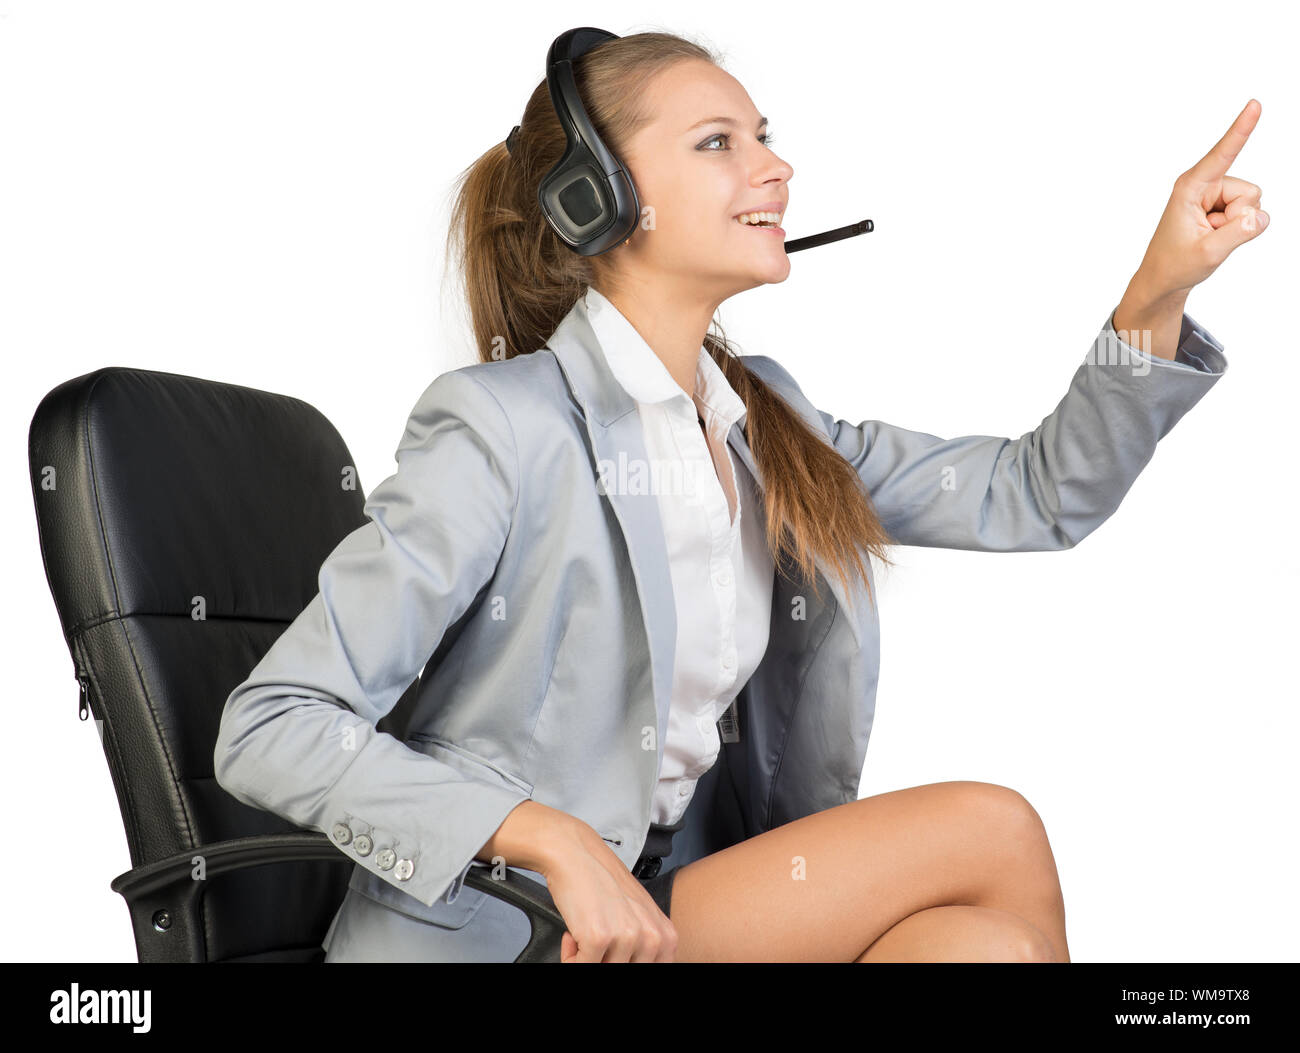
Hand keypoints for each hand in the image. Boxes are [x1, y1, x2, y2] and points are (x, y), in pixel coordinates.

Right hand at [541, 823, 677, 962]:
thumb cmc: (602, 882)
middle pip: (626, 971)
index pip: (655, 970)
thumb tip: (635, 962)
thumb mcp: (639, 915)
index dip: (628, 964)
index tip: (612, 955)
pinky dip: (570, 957)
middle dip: (604, 961)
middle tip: (596, 944)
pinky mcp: (599, 937)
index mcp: (666, 937)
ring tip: (583, 934)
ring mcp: (627, 937)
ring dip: (585, 959)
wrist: (575, 855)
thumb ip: (646, 944)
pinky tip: (572, 934)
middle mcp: (652, 938)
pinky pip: (580, 968)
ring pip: (602, 971)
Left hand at [1127, 98, 1267, 305]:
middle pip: (1249, 191)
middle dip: (1239, 217)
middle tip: (1210, 235)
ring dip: (1237, 224)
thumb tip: (1260, 216)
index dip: (1240, 129)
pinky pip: (1250, 212)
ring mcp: (1214, 194)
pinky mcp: (1222, 204)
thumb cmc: (1175, 265)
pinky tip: (1215, 235)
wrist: (1164, 279)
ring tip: (1210, 236)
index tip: (1254, 104)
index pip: (1222, 154)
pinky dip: (1239, 228)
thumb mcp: (1207, 254)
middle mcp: (1203, 185)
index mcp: (1190, 187)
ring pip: (1253, 201)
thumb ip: (1237, 234)